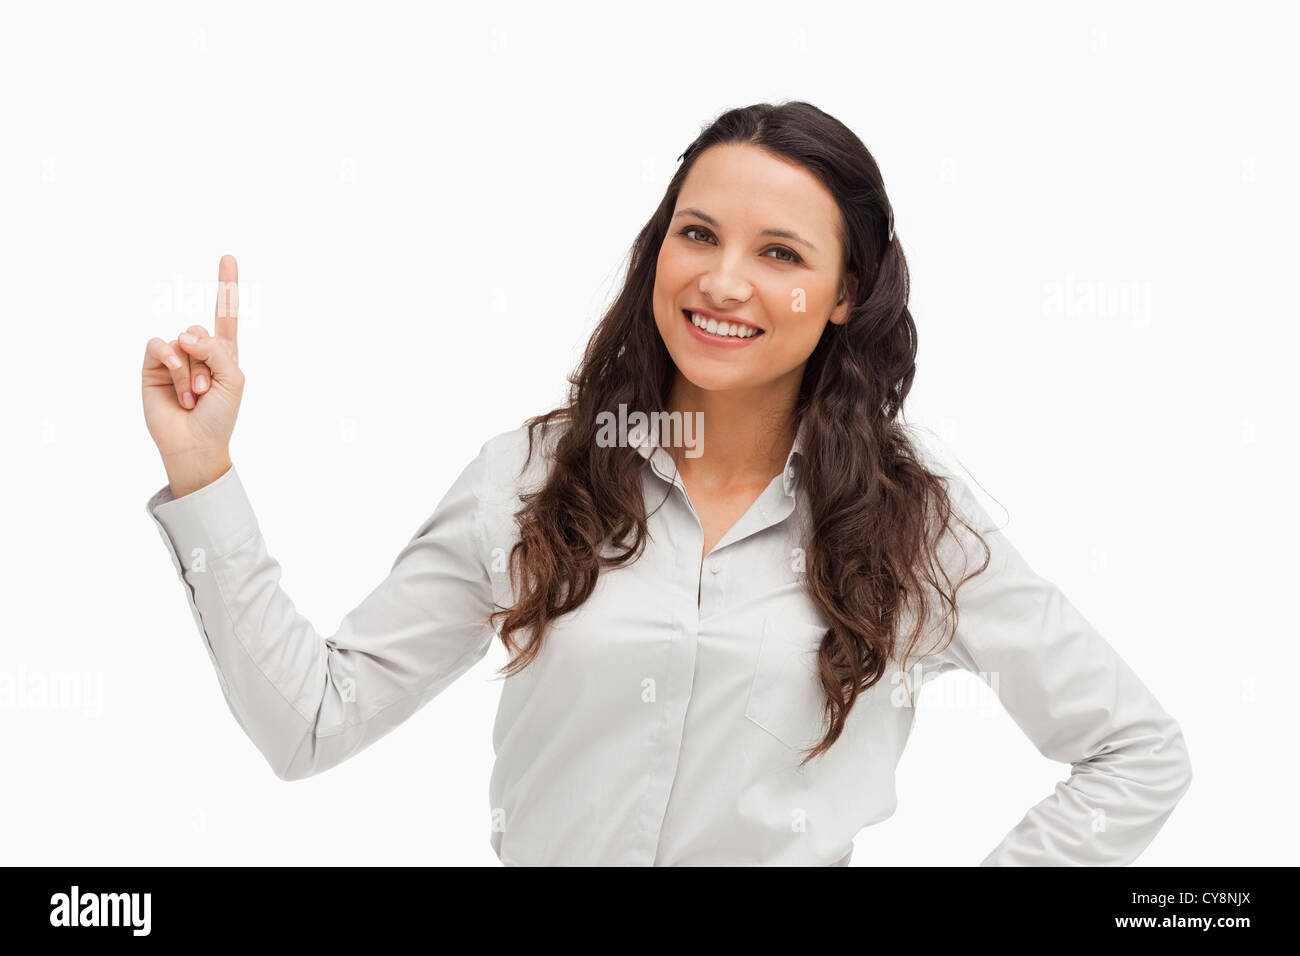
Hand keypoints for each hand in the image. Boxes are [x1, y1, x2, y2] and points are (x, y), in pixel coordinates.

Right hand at [143, 254, 244, 494]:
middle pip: (202, 329)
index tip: (228, 256)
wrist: (195, 443)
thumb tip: (185, 334)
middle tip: (208, 389)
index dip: (226, 286)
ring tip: (194, 395)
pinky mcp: (153, 365)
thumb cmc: (220, 415)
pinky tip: (179, 389)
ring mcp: (175, 357)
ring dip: (192, 370)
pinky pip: (159, 346)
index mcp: (224, 353)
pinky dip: (172, 363)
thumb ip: (217, 350)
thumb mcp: (233, 380)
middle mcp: (199, 351)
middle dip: (208, 360)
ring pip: (182, 339)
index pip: (225, 315)